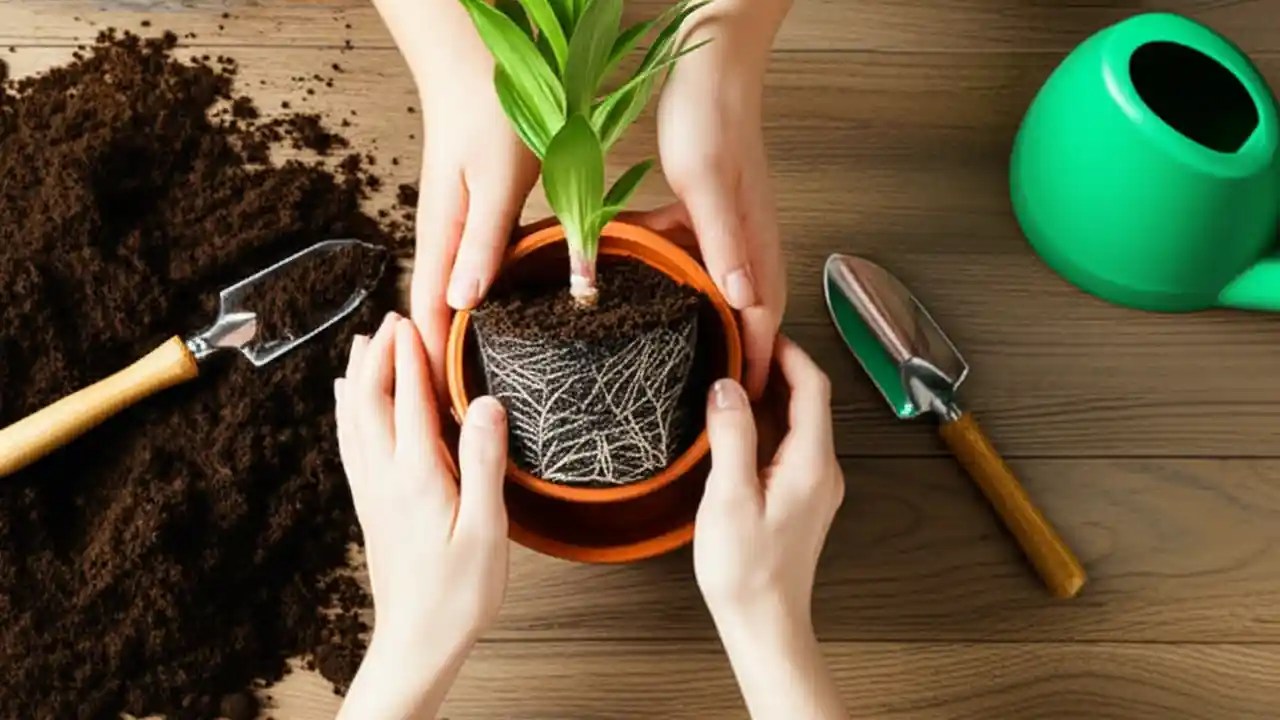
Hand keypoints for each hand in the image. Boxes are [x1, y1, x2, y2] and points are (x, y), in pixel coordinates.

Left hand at [335, 313, 509, 718]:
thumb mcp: (487, 530)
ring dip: (359, 377)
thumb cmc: (459, 593)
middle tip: (393, 319)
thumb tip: (489, 404)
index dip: (410, 354)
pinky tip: (348, 403)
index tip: (415, 317)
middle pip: (369, 401)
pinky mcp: (370, 506)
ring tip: (365, 344)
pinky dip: (349, 413)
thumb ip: (485, 463)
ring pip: (354, 420)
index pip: (409, 399)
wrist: (418, 641)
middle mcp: (385, 477)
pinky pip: (351, 444)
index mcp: (416, 476)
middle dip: (378, 355)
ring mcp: (372, 491)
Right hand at [372, 0, 539, 392]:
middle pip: (434, 320)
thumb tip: (461, 305)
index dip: (434, 371)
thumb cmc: (489, 114)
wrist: (475, 65)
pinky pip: (469, 278)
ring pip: (451, 302)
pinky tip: (502, 326)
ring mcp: (453, 233)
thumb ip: (482, 244)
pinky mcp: (471, 221)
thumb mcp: (497, 183)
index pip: (426, 322)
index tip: (449, 420)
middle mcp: (440, 243)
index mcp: (441, 241)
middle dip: (445, 368)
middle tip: (468, 421)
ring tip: (481, 388)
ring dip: (462, 342)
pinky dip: (479, 309)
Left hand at [643, 6, 785, 398]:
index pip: (764, 320)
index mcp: (755, 241)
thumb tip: (743, 301)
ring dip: (705, 315)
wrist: (713, 62)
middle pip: (748, 311)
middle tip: (710, 392)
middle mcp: (750, 239)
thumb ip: (723, 243)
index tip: (740, 404)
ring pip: (721, 285)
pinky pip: (699, 253)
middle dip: (737, 352)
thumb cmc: (711, 116)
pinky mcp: (713, 207)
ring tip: (676, 349)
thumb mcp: (706, 184)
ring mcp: (733, 224)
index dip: (755, 364)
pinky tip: (651, 271)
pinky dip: (679, 269)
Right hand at [695, 336, 848, 719]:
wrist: (765, 624)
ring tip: (730, 379)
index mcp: (812, 463)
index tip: (756, 332)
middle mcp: (823, 470)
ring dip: (769, 397)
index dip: (788, 352)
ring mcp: (815, 486)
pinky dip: (766, 425)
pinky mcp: (800, 500)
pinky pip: (789, 446)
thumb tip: (728, 386)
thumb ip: (731, 436)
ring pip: (798, 423)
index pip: (813, 387)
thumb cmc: (746, 570)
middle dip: (777, 368)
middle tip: (737, 348)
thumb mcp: (729, 497)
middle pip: (809, 401)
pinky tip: (735, 427)